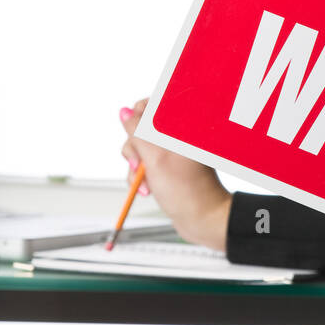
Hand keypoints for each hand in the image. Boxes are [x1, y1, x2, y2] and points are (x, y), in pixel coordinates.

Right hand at [119, 98, 232, 248]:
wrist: (201, 220)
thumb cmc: (184, 190)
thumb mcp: (154, 157)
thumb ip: (136, 131)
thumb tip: (124, 111)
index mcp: (180, 124)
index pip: (150, 104)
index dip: (137, 120)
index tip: (138, 140)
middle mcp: (176, 133)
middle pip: (140, 127)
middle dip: (134, 149)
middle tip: (140, 165)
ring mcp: (172, 150)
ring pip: (139, 148)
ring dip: (137, 167)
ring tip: (147, 184)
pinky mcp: (168, 165)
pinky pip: (145, 163)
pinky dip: (141, 176)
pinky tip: (148, 189)